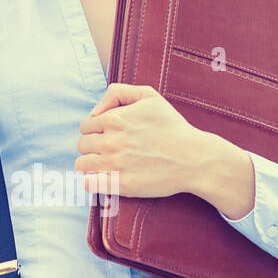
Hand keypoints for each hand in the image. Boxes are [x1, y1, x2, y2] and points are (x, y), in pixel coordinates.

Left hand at [74, 83, 217, 199]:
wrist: (196, 159)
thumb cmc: (173, 127)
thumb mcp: (149, 96)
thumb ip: (117, 92)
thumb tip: (95, 110)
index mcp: (114, 119)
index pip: (85, 126)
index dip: (96, 130)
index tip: (109, 135)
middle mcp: (111, 141)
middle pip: (82, 145)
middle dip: (93, 146)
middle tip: (111, 150)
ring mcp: (115, 164)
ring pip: (81, 164)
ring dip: (91, 164)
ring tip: (107, 164)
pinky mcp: (122, 185)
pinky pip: (89, 184)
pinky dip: (93, 182)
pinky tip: (105, 178)